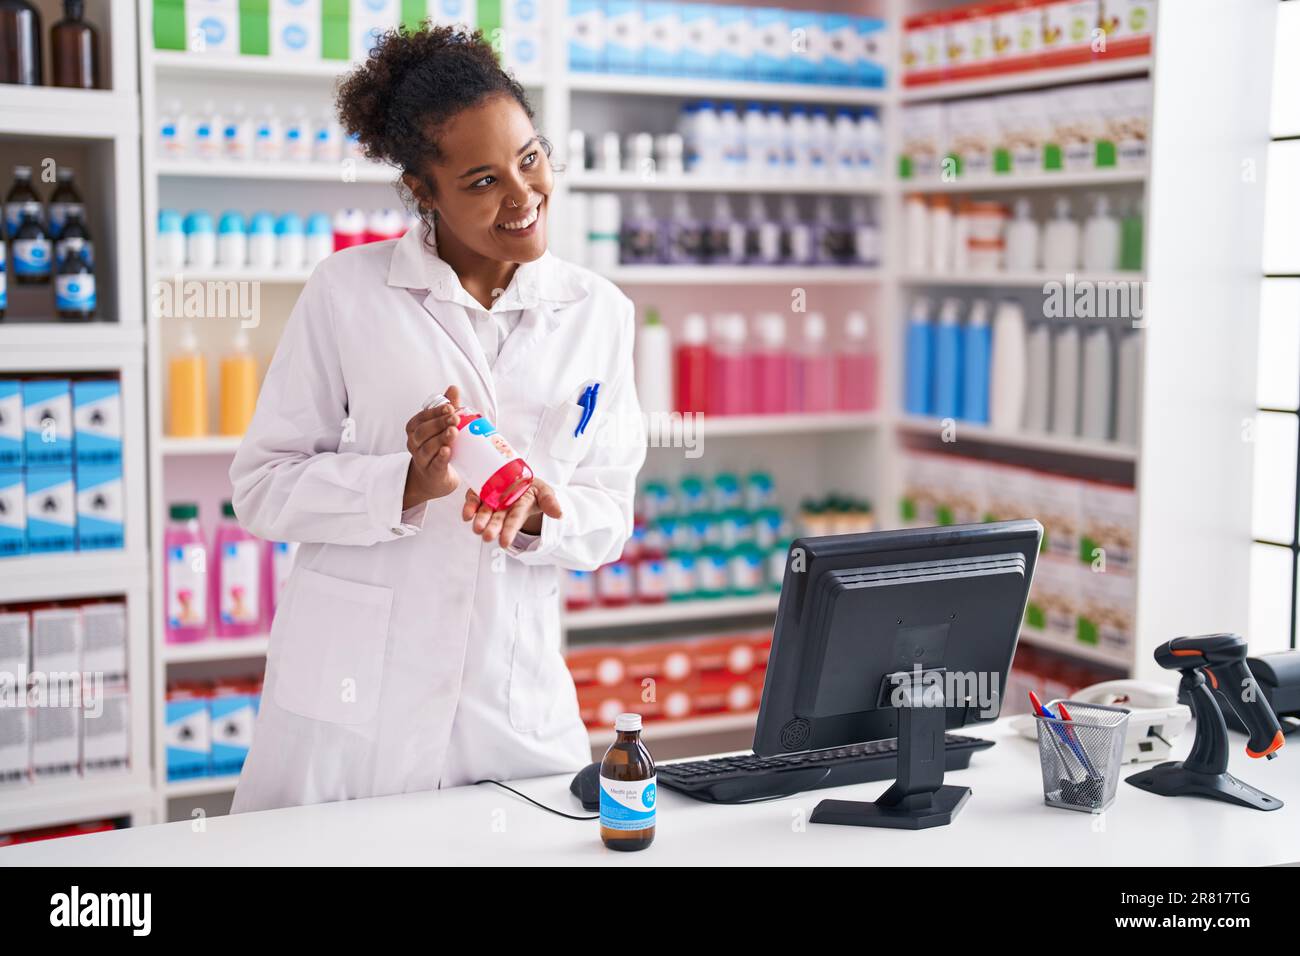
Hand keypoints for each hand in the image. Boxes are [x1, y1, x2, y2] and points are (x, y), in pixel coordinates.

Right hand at [403, 384, 462, 509]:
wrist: (433, 478)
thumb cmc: (437, 447)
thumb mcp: (441, 427)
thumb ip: (447, 409)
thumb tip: (453, 388)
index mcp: (415, 430)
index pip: (421, 418)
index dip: (435, 412)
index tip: (450, 407)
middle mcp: (415, 444)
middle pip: (423, 432)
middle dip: (439, 423)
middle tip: (455, 418)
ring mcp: (422, 460)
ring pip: (427, 448)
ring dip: (441, 438)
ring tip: (453, 432)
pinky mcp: (432, 473)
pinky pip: (435, 464)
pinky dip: (440, 457)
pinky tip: (447, 450)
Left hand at [462, 475, 562, 549]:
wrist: (518, 478)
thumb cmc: (533, 489)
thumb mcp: (545, 492)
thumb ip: (550, 502)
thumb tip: (560, 514)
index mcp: (520, 509)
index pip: (514, 521)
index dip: (509, 531)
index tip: (504, 543)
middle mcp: (504, 508)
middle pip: (497, 520)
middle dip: (492, 528)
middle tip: (487, 536)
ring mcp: (491, 500)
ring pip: (484, 512)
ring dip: (479, 520)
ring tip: (476, 528)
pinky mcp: (480, 492)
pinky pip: (473, 500)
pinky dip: (469, 507)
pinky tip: (466, 515)